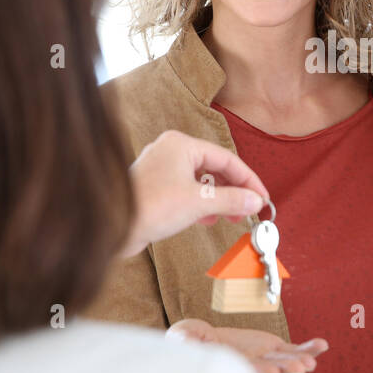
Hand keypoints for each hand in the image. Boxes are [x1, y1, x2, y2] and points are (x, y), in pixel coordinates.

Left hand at [119, 130, 268, 257]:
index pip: (226, 158)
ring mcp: (161, 169)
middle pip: (214, 168)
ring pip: (201, 180)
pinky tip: (206, 218)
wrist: (112, 227)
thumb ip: (231, 199)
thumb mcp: (199, 202)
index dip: (248, 179)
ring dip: (218, 198)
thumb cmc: (148, 207)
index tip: (261, 197)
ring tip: (230, 216)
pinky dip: (201, 203)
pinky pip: (187, 191)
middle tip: (247, 210)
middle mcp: (171, 151)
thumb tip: (255, 200)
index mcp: (181, 145)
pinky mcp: (155, 188)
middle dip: (233, 190)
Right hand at [167, 318, 328, 372]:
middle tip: (299, 368)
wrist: (204, 341)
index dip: (256, 372)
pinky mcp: (272, 350)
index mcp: (231, 369)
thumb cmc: (190, 343)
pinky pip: (294, 350)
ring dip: (298, 362)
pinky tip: (322, 345)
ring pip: (285, 362)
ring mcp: (264, 360)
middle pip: (270, 371)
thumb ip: (186, 341)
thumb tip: (183, 341)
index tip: (268, 372)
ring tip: (310, 363)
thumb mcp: (183, 339)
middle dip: (284, 370)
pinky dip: (308, 349)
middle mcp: (251, 369)